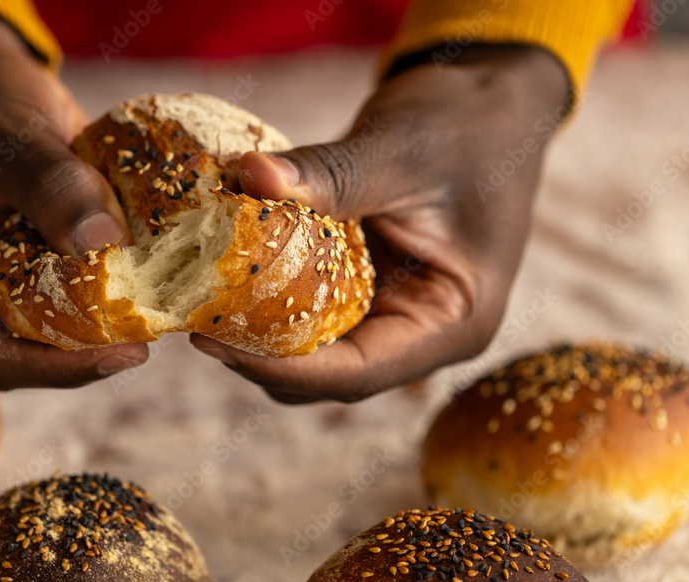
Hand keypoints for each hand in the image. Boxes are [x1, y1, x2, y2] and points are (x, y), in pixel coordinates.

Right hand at [0, 0, 146, 388]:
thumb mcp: (8, 140)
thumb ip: (55, 191)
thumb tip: (108, 243)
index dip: (59, 368)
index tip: (126, 352)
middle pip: (25, 357)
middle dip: (91, 347)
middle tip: (155, 331)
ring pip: (53, 333)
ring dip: (104, 322)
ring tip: (160, 307)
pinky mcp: (21, 273)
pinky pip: (68, 298)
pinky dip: (106, 290)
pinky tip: (150, 278)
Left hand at [192, 46, 569, 402]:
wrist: (492, 98)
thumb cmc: (466, 123)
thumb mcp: (399, 149)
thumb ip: (328, 173)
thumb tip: (246, 176)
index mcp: (453, 322)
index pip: (356, 373)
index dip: (278, 367)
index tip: (211, 341)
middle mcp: (426, 333)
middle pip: (330, 375)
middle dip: (261, 356)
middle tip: (196, 318)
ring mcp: (400, 314)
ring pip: (319, 352)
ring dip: (264, 332)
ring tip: (207, 299)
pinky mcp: (375, 289)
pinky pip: (318, 312)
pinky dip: (276, 299)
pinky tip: (236, 272)